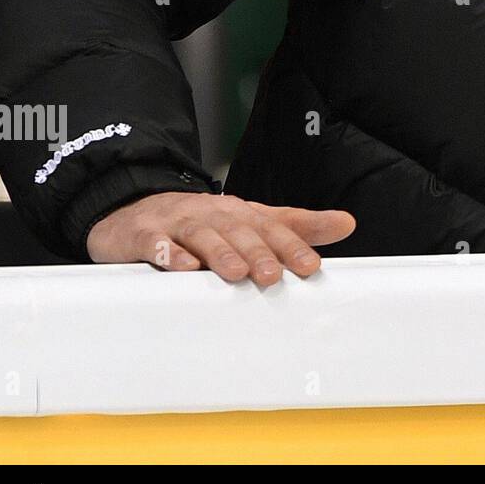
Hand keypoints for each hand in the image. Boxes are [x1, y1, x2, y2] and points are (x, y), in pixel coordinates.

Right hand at [86, 191, 356, 283]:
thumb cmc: (204, 222)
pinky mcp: (145, 235)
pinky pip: (156, 244)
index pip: (272, 228)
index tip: (312, 266)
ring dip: (220, 253)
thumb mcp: (252, 221)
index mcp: (241, 214)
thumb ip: (297, 225)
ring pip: (202, 236)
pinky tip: (181, 266)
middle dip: (259, 253)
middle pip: (239, 232)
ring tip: (237, 273)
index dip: (292, 246)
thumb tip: (347, 223)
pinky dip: (169, 253)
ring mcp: (178, 223)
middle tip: (274, 276)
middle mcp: (214, 215)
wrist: (137, 207)